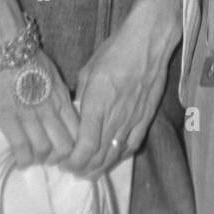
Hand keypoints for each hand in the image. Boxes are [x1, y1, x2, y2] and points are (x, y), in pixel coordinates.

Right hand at [0, 49, 79, 169]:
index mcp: (61, 98)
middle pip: (64, 147)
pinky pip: (21, 149)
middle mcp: (50, 110)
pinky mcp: (9, 119)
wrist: (5, 45)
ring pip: (44, 151)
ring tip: (34, 158)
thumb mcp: (52, 75)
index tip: (67, 150)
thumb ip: (58, 95)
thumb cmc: (27, 56)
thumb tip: (62, 110)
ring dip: (40, 159)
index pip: (77, 131)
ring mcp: (30, 116)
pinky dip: (23, 160)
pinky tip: (21, 160)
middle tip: (51, 159)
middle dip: (59, 158)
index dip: (75, 147)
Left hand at [65, 0, 181, 177]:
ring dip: (100, 167)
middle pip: (99, 157)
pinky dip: (120, 157)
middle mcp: (115, 119)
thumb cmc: (115, 51)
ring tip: (89, 170)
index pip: (85, 148)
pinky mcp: (146, 118)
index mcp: (97, 107)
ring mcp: (132, 121)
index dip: (74, 162)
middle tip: (73, 170)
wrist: (148, 42)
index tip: (64, 163)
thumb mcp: (88, 71)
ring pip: (115, 156)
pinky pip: (132, 146)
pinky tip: (113, 158)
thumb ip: (81, 99)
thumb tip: (75, 117)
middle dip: (83, 169)